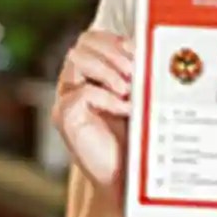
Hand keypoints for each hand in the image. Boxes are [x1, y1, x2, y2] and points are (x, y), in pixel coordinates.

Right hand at [51, 31, 133, 195]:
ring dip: (107, 69)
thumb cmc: (133, 140)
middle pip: (84, 42)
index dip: (115, 40)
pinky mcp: (64, 117)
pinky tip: (124, 109)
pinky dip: (106, 97)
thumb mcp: (141, 100)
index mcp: (92, 74)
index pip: (94, 38)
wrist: (124, 178)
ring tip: (129, 90)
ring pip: (76, 58)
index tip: (138, 53)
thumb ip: (139, 75)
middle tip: (135, 72)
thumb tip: (152, 49)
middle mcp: (75, 82)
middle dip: (113, 52)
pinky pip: (80, 92)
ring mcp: (67, 98)